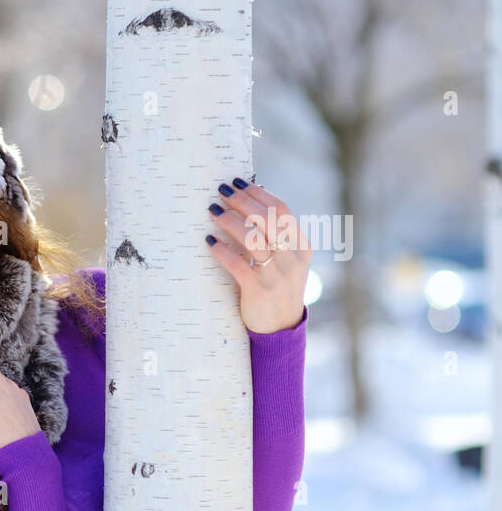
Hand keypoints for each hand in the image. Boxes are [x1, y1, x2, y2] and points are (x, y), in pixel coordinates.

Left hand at [206, 178, 311, 333]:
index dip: (258, 193)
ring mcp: (277, 275)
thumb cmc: (276, 287)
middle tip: (221, 191)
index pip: (281, 210)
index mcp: (301, 246)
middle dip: (242, 201)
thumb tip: (250, 201)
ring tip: (213, 210)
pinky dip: (222, 251)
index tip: (238, 182)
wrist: (280, 328)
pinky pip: (238, 265)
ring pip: (253, 239)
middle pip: (267, 219)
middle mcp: (292, 258)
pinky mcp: (259, 291)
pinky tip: (209, 241)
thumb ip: (274, 236)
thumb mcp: (285, 260)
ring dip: (230, 221)